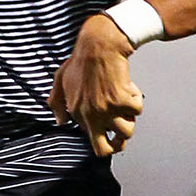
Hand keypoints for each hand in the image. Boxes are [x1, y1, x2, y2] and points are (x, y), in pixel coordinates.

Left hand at [48, 13, 144, 157]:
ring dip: (130, 117)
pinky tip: (129, 86)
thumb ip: (57, 102)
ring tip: (126, 102)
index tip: (105, 114)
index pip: (91, 137)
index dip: (102, 126)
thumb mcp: (61, 80)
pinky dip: (136, 97)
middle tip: (120, 138)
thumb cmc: (81, 60)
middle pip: (105, 150)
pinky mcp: (122, 101)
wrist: (98, 45)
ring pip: (127, 132)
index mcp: (77, 113)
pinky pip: (137, 110)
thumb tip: (60, 122)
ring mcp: (107, 110)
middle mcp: (91, 115)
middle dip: (116, 146)